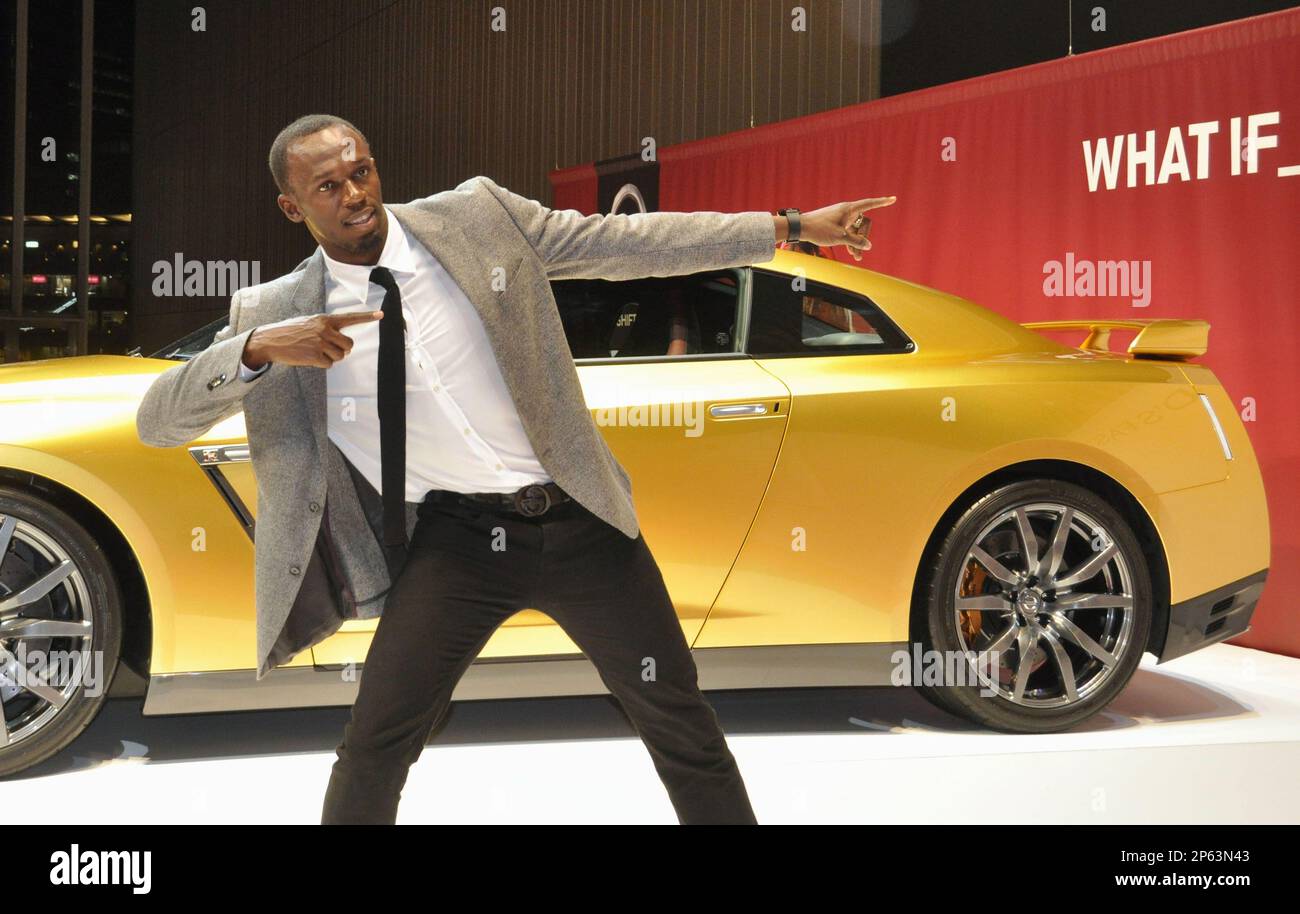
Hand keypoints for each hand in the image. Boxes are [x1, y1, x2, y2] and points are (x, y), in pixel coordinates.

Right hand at [243, 310, 383, 368]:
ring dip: (331, 358)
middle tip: (328, 349)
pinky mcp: (314, 355)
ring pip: (340, 356)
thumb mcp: (309, 323)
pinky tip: (310, 358)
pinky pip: (329, 364)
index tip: (381, 315)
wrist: (270, 340)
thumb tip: (344, 346)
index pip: (350, 318)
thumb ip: (327, 329)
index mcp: (325, 319)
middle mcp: (324, 329)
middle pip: (349, 345)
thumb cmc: (291, 332)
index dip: (367, 317)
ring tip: (315, 352)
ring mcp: (320, 342)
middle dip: (342, 350)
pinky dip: (322, 364)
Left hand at [796, 196, 897, 261]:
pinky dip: (850, 241)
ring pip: (855, 230)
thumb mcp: (840, 237)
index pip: (869, 204)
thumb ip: (856, 241)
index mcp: (848, 209)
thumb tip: (869, 245)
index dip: (882, 202)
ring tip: (856, 257)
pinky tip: (852, 253)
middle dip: (864, 238)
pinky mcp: (836, 223)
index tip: (893, 199)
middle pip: (863, 223)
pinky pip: (848, 231)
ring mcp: (841, 217)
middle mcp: (846, 211)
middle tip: (859, 253)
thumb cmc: (819, 229)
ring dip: (857, 242)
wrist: (801, 228)